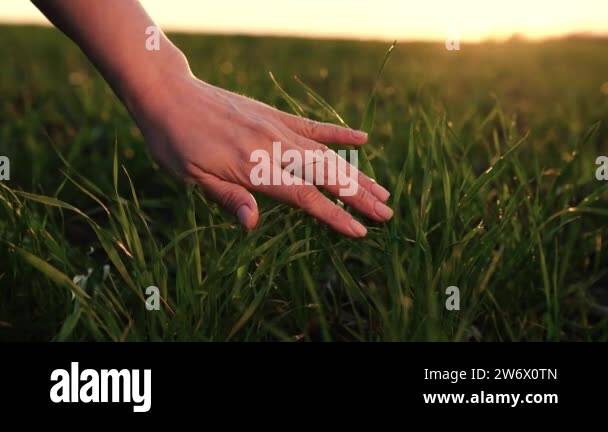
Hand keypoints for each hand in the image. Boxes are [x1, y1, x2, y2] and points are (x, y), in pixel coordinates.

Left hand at [134, 72, 392, 237]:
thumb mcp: (192, 176)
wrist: (169, 94)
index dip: (335, 216)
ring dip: (356, 173)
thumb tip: (252, 224)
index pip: (305, 197)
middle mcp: (273, 148)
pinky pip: (313, 126)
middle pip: (326, 176)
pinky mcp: (274, 116)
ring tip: (382, 190)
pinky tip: (362, 138)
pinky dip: (338, 133)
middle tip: (387, 214)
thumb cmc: (175, 142)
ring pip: (327, 155)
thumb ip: (228, 198)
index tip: (361, 231)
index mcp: (254, 168)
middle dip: (359, 197)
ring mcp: (277, 129)